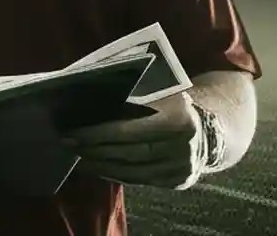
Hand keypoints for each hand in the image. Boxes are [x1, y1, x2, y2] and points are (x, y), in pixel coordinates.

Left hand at [61, 92, 206, 189]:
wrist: (208, 132)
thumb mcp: (159, 94)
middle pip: (130, 152)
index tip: (75, 132)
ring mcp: (181, 168)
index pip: (132, 130)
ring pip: (132, 171)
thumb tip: (87, 100)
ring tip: (77, 156)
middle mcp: (182, 147)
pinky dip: (115, 174)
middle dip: (95, 149)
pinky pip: (139, 181)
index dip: (101, 133)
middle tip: (69, 144)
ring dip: (100, 165)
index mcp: (179, 118)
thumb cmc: (171, 106)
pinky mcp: (177, 182)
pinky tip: (96, 167)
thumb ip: (132, 97)